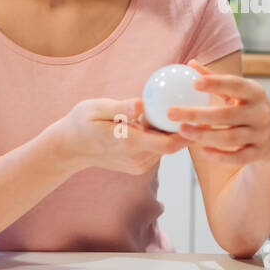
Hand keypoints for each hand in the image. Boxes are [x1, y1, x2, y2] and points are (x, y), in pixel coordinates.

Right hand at [54, 97, 189, 174]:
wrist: (68, 148)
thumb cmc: (81, 123)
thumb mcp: (96, 109)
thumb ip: (121, 108)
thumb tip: (142, 103)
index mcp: (130, 144)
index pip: (169, 144)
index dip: (188, 133)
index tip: (200, 115)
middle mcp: (137, 159)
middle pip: (172, 146)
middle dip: (187, 130)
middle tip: (201, 107)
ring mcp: (137, 165)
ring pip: (165, 148)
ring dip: (173, 132)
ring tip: (185, 108)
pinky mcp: (137, 166)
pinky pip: (156, 150)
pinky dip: (161, 136)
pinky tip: (164, 118)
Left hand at [165, 60, 269, 166]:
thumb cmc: (249, 108)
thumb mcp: (240, 92)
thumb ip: (215, 79)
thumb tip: (189, 63)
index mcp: (255, 93)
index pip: (235, 85)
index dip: (216, 83)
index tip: (194, 83)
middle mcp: (260, 113)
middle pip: (226, 114)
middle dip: (197, 114)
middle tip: (171, 112)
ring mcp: (261, 134)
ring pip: (230, 137)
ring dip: (203, 135)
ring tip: (182, 130)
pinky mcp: (259, 153)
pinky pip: (238, 157)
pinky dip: (220, 156)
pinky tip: (202, 151)